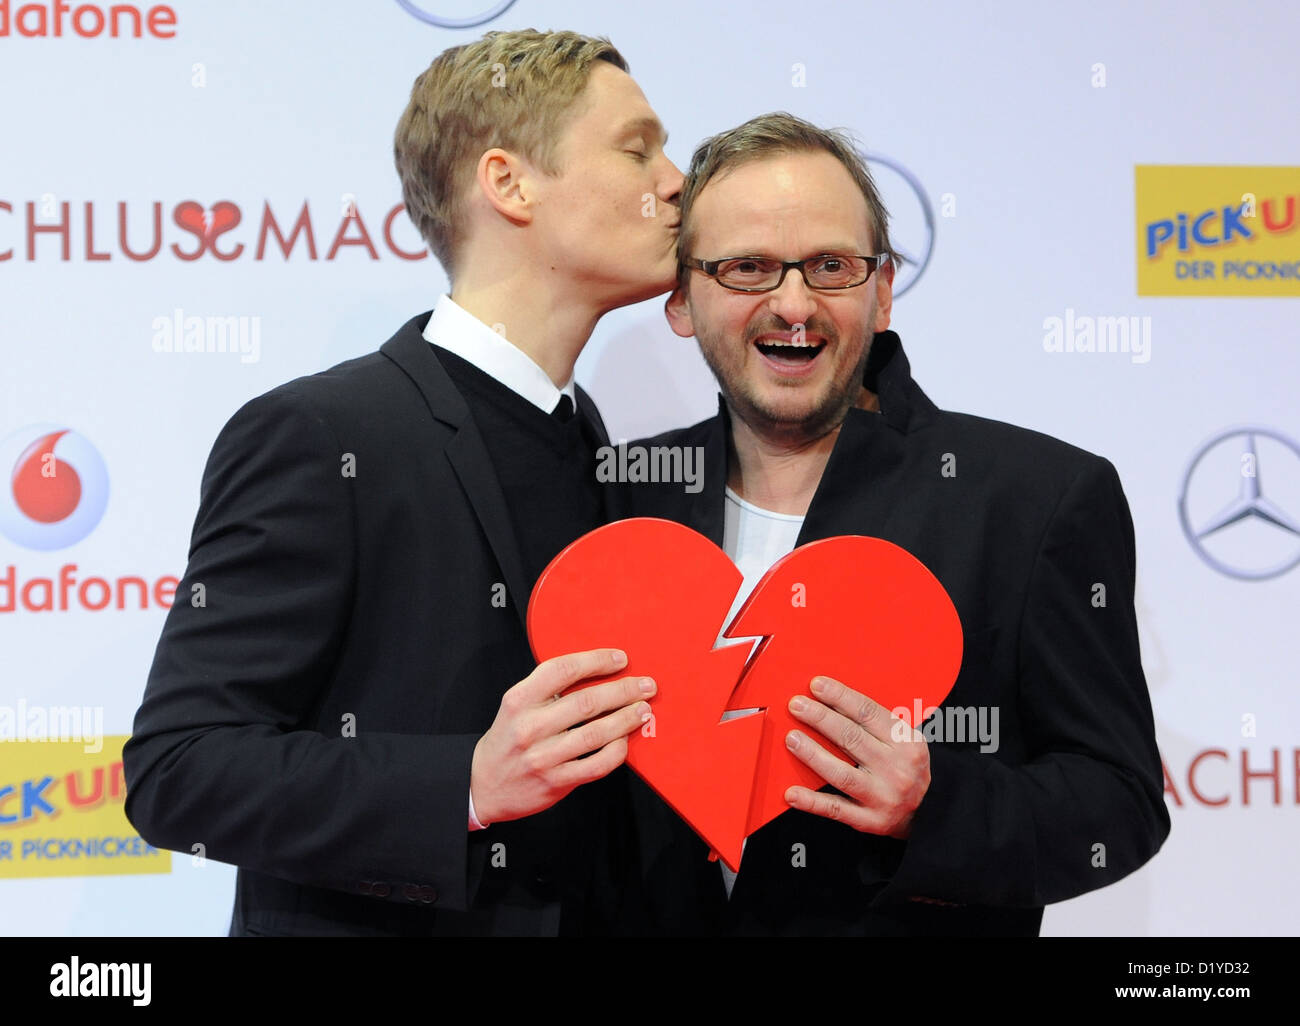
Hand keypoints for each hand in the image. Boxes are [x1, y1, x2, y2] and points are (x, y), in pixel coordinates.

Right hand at [469, 649, 653, 825]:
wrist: (483, 786)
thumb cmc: (509, 739)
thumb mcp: (518, 706)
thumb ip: (548, 689)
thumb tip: (598, 671)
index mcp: (519, 700)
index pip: (563, 669)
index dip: (597, 661)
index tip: (621, 659)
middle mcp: (530, 727)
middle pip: (586, 701)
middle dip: (624, 690)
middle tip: (645, 685)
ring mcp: (543, 757)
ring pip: (596, 733)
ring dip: (626, 719)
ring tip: (643, 710)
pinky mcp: (555, 782)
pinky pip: (596, 765)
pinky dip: (616, 751)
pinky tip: (624, 741)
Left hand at [784, 675, 929, 838]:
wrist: (932, 812)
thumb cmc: (908, 769)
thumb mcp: (905, 741)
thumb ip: (876, 724)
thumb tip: (832, 701)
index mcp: (907, 743)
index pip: (869, 713)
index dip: (840, 697)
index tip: (816, 686)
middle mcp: (897, 769)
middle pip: (852, 738)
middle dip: (820, 718)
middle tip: (797, 705)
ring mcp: (883, 796)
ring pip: (842, 773)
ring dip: (813, 754)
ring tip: (792, 739)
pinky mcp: (870, 820)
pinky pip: (836, 809)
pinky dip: (812, 802)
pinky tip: (791, 793)